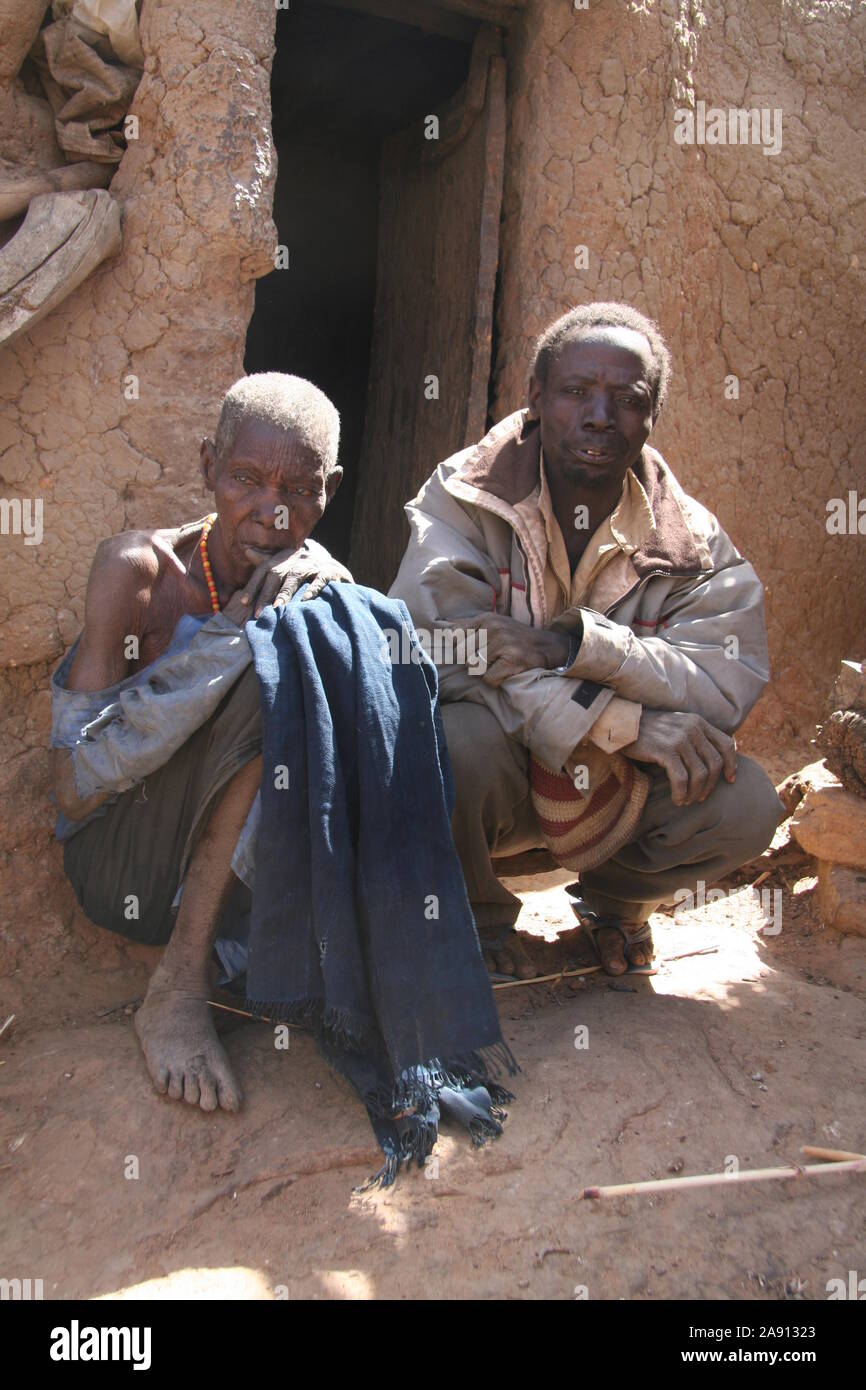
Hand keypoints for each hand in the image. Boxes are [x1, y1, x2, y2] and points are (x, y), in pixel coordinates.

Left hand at [223, 546, 351, 622]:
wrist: (334, 564)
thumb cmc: (304, 566)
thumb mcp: (286, 560)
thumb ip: (266, 558)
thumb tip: (247, 551)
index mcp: (283, 558)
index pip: (263, 570)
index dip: (253, 585)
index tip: (244, 602)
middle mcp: (295, 560)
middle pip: (276, 574)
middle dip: (266, 594)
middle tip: (258, 613)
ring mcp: (312, 564)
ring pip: (295, 577)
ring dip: (285, 593)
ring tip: (277, 608)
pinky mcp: (329, 571)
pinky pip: (320, 580)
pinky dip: (313, 590)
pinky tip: (305, 601)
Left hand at [435, 612, 569, 685]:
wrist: (547, 646)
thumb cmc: (514, 637)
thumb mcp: (493, 623)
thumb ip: (468, 625)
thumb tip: (443, 626)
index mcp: (485, 619)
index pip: (455, 636)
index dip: (459, 648)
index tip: (470, 650)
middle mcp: (493, 629)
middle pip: (462, 654)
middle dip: (472, 661)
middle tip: (488, 659)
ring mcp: (503, 644)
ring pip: (474, 667)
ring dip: (484, 671)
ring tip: (497, 664)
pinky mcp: (512, 661)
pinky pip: (488, 678)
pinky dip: (494, 680)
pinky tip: (504, 672)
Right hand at [620, 709, 736, 805]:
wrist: (622, 724)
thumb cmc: (648, 730)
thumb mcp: (676, 726)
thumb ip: (694, 737)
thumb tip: (711, 760)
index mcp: (698, 722)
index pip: (726, 744)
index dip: (732, 764)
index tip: (730, 780)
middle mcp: (692, 728)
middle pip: (714, 763)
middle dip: (711, 785)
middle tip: (701, 797)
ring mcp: (679, 738)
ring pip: (700, 774)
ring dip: (695, 792)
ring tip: (687, 800)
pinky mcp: (665, 750)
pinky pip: (681, 779)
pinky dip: (681, 793)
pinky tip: (677, 800)